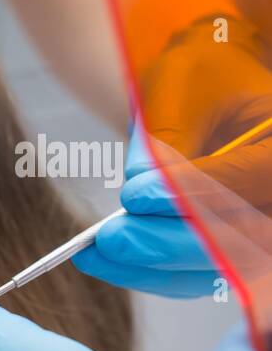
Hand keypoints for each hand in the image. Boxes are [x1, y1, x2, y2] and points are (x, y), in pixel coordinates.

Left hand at [74, 15, 271, 297]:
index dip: (198, 193)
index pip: (257, 175)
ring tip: (96, 253)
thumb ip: (166, 138)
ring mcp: (265, 225)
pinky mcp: (235, 250)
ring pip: (219, 268)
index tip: (136, 197)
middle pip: (243, 238)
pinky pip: (199, 276)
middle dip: (169, 242)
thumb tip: (140, 190)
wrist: (206, 85)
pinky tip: (105, 260)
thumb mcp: (182, 88)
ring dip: (153, 267)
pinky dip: (152, 273)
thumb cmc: (198, 75)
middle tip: (110, 237)